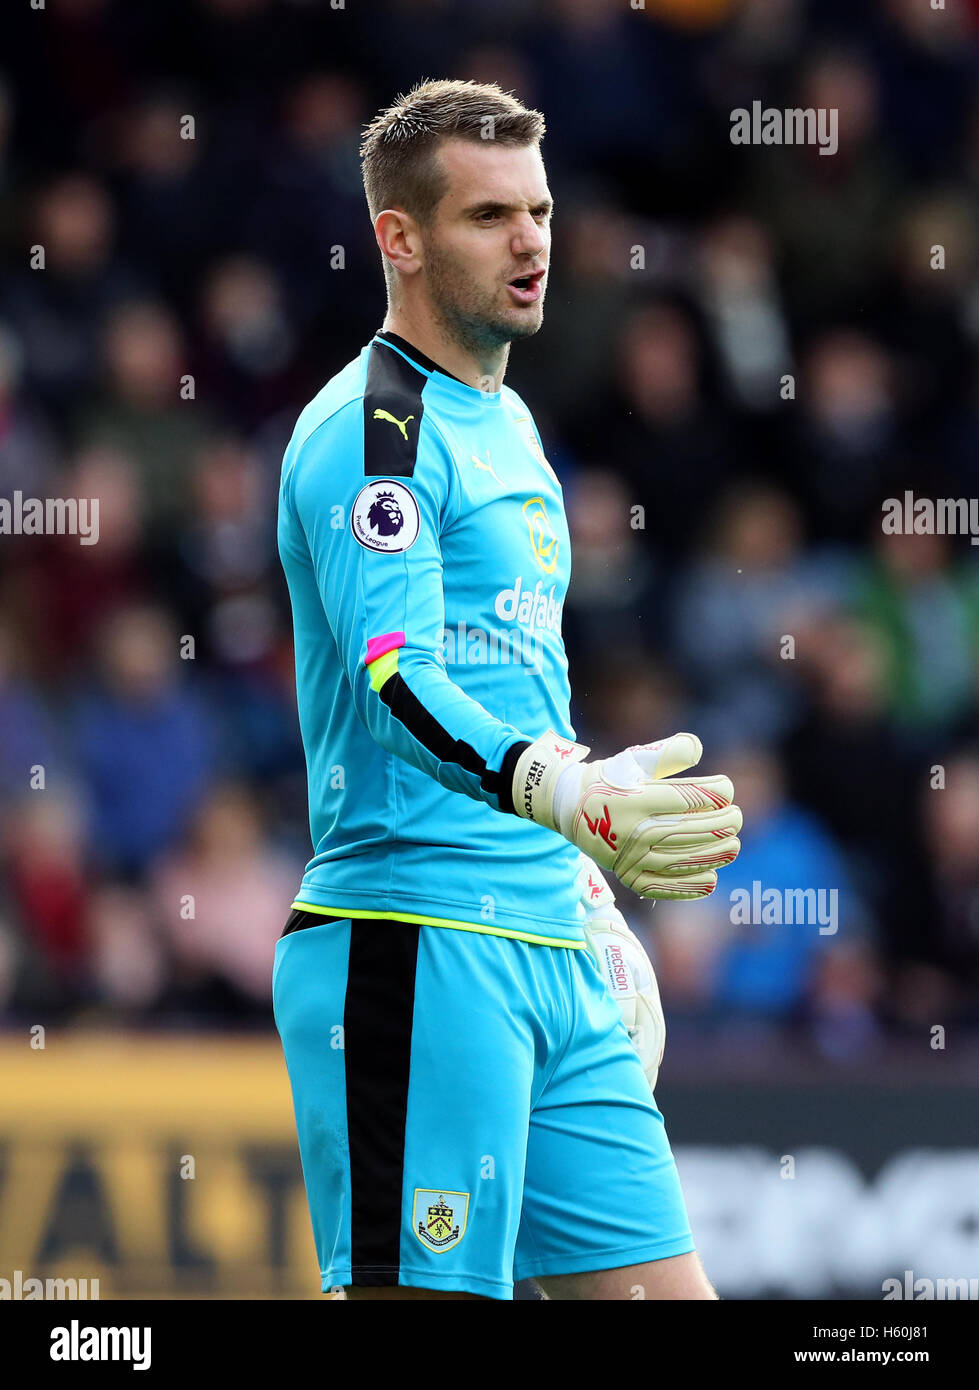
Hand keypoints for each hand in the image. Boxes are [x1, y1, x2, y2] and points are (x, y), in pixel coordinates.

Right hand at [514, 730, 741, 899]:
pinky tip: (712, 877)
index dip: (715, 793)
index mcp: (635, 798)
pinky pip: (664, 886)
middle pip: (689, 830)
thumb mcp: (633, 758)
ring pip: (682, 859)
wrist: (570, 808)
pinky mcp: (628, 876)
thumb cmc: (610, 779)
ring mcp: (629, 858)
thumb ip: (667, 753)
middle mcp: (631, 830)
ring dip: (714, 854)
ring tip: (734, 845)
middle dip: (722, 824)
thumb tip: (697, 749)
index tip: (726, 789)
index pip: (687, 798)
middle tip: (737, 818)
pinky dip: (690, 885)